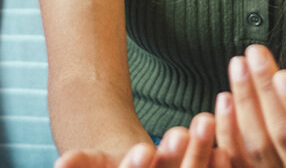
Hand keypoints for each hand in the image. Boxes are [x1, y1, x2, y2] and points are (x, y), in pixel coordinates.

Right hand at [55, 113, 232, 167]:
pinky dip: (217, 163)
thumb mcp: (91, 164)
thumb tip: (61, 164)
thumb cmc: (106, 166)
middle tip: (179, 133)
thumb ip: (79, 165)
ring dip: (200, 153)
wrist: (134, 167)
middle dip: (174, 159)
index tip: (143, 148)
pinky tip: (224, 143)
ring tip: (205, 121)